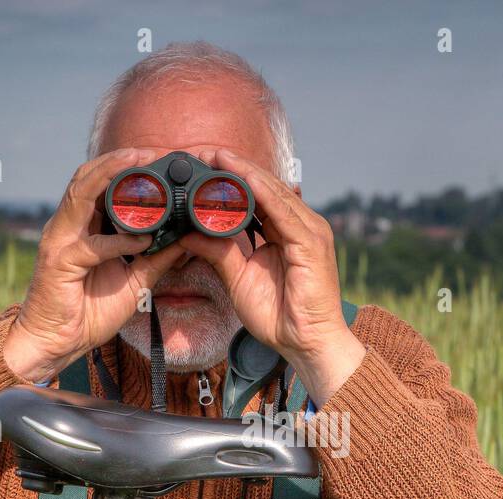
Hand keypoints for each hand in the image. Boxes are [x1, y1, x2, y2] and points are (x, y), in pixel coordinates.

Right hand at [3, 148, 184, 382]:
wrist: (56, 343)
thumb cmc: (89, 312)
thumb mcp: (134, 281)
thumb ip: (158, 259)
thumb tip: (187, 239)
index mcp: (84, 226)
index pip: (102, 182)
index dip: (128, 165)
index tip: (161, 160)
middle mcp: (69, 225)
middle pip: (89, 175)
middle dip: (122, 159)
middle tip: (156, 152)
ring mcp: (60, 239)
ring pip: (82, 192)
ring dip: (112, 174)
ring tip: (142, 163)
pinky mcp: (60, 261)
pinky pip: (92, 244)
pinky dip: (119, 239)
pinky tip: (143, 238)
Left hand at [178, 147, 364, 405]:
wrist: (306, 344)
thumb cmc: (279, 317)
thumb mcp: (238, 279)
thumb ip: (219, 252)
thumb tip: (190, 233)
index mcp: (286, 231)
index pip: (257, 196)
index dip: (230, 178)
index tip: (200, 165)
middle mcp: (301, 224)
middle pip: (265, 186)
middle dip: (233, 167)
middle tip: (201, 151)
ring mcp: (310, 230)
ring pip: (272, 191)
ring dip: (243, 172)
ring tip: (214, 155)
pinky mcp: (312, 241)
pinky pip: (282, 210)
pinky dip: (260, 192)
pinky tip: (240, 177)